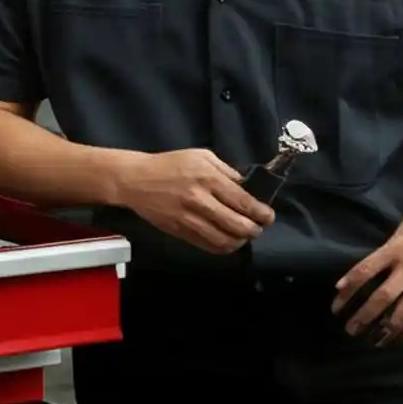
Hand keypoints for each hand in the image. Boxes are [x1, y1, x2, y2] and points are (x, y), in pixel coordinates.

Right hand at [114, 149, 275, 254]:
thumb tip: (244, 187)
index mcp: (209, 179)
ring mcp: (189, 219)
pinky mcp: (179, 231)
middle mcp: (201, 200)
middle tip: (257, 228)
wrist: (134, 180)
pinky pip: (206, 245)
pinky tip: (226, 242)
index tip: (268, 217)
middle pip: (238, 225)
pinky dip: (221, 247)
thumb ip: (226, 170)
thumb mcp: (201, 156)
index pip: (244, 203)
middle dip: (254, 230)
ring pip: (223, 240)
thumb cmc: (169, 164)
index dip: (262, 214)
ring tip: (242, 236)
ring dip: (239, 241)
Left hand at [333, 205, 402, 344]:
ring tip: (377, 341)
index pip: (364, 272)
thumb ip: (385, 253)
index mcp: (395, 248)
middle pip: (382, 296)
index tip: (336, 307)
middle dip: (365, 316)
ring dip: (389, 328)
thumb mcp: (401, 231)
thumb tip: (358, 278)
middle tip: (351, 331)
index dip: (348, 291)